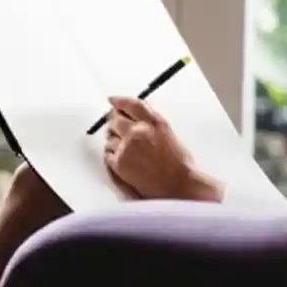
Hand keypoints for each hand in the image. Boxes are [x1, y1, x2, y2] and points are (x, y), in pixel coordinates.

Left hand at [103, 96, 222, 201]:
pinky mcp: (119, 163)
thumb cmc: (179, 164)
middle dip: (113, 122)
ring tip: (124, 149)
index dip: (120, 101)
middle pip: (116, 119)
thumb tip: (135, 116)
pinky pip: (107, 154)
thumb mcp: (168, 133)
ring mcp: (127, 147)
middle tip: (114, 127)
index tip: (112, 100)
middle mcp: (139, 132)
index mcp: (154, 122)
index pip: (132, 105)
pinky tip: (121, 159)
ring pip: (109, 137)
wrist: (178, 186)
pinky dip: (111, 155)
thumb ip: (151, 122)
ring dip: (113, 140)